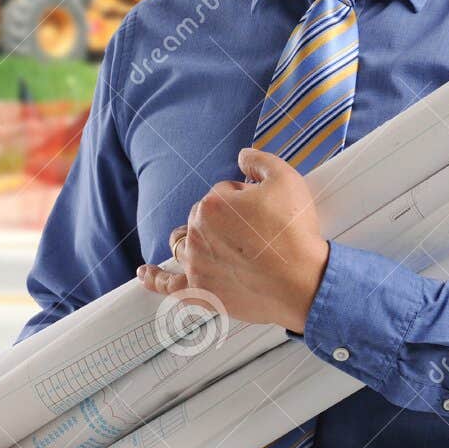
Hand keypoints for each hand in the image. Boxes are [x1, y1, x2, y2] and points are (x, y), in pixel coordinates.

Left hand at [138, 147, 328, 331]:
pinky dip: (154, 278)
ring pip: (182, 244)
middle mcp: (198, 233)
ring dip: (191, 238)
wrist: (303, 282)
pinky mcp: (201, 292)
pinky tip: (144, 273)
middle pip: (202, 217)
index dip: (244, 198)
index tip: (263, 211)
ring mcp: (197, 265)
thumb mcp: (286, 179)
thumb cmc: (295, 234)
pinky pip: (169, 285)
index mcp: (213, 204)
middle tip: (253, 231)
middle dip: (223, 219)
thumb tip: (243, 155)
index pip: (222, 192)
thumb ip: (259, 159)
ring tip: (204, 241)